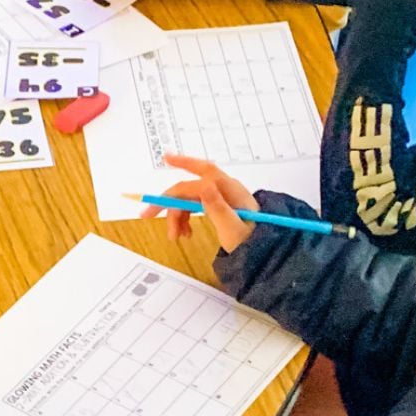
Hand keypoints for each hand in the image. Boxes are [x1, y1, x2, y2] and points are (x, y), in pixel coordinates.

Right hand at [141, 153, 259, 252]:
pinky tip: (185, 232)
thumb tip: (204, 186)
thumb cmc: (252, 242)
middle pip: (189, 188)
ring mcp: (221, 196)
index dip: (179, 170)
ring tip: (177, 236)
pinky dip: (185, 218)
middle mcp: (224, 189)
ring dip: (177, 215)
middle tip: (149, 215)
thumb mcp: (234, 229)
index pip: (198, 178)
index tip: (162, 163)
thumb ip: (218, 208)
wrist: (267, 252)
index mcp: (228, 191)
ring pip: (189, 198)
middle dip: (169, 203)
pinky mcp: (219, 205)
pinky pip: (194, 205)